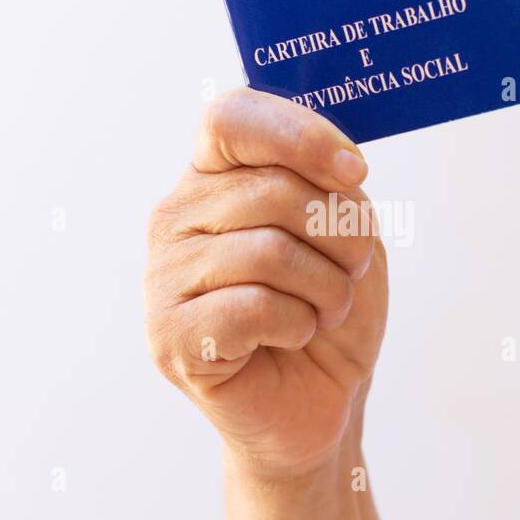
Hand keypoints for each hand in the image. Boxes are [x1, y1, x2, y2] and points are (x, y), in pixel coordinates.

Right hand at [144, 89, 387, 475]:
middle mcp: (175, 218)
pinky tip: (292, 337)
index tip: (356, 174)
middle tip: (350, 272)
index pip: (230, 118)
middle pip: (270, 190)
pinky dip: (297, 324)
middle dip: (339, 236)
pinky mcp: (170, 337)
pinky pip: (251, 308)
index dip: (300, 136)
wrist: (322, 402)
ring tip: (324, 311)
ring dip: (326, 288)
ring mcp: (163, 277)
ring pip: (268, 252)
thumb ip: (331, 189)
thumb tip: (336, 169)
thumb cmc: (330, 308)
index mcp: (211, 178)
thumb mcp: (347, 232)